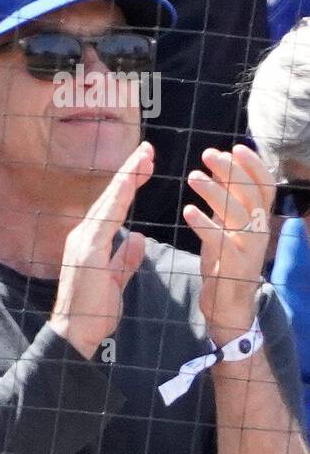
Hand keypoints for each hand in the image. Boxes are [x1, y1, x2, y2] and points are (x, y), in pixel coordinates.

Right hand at [50, 141, 153, 357]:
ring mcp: (82, 242)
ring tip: (143, 157)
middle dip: (129, 172)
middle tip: (147, 149)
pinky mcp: (86, 251)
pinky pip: (106, 219)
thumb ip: (124, 259)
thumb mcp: (115, 281)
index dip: (128, 184)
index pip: (113, 207)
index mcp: (91, 242)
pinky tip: (130, 183)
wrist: (75, 332)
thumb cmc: (93, 311)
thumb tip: (137, 238)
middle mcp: (83, 236)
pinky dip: (118, 199)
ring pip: (108, 202)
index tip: (144, 163)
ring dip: (126, 178)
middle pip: (110, 198)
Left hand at [184, 143, 274, 343]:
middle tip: (209, 154)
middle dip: (232, 171)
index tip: (234, 147)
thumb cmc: (225, 262)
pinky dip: (204, 224)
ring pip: (237, 213)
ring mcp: (248, 248)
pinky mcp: (232, 265)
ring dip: (216, 192)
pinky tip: (188, 211)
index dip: (253, 165)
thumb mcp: (226, 225)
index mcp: (258, 220)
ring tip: (193, 176)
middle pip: (252, 194)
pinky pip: (220, 240)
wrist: (228, 306)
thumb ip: (225, 198)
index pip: (265, 186)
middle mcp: (258, 231)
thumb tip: (218, 166)